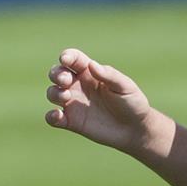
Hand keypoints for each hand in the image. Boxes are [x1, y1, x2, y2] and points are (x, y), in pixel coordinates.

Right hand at [44, 48, 163, 154]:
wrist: (135, 129)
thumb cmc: (132, 102)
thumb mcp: (125, 86)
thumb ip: (108, 75)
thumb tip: (91, 64)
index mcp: (90, 72)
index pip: (73, 59)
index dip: (66, 56)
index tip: (65, 59)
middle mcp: (78, 86)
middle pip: (57, 73)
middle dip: (56, 74)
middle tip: (66, 80)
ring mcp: (74, 104)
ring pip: (52, 93)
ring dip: (54, 93)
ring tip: (66, 97)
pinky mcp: (72, 122)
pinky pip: (53, 118)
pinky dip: (51, 116)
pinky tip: (58, 115)